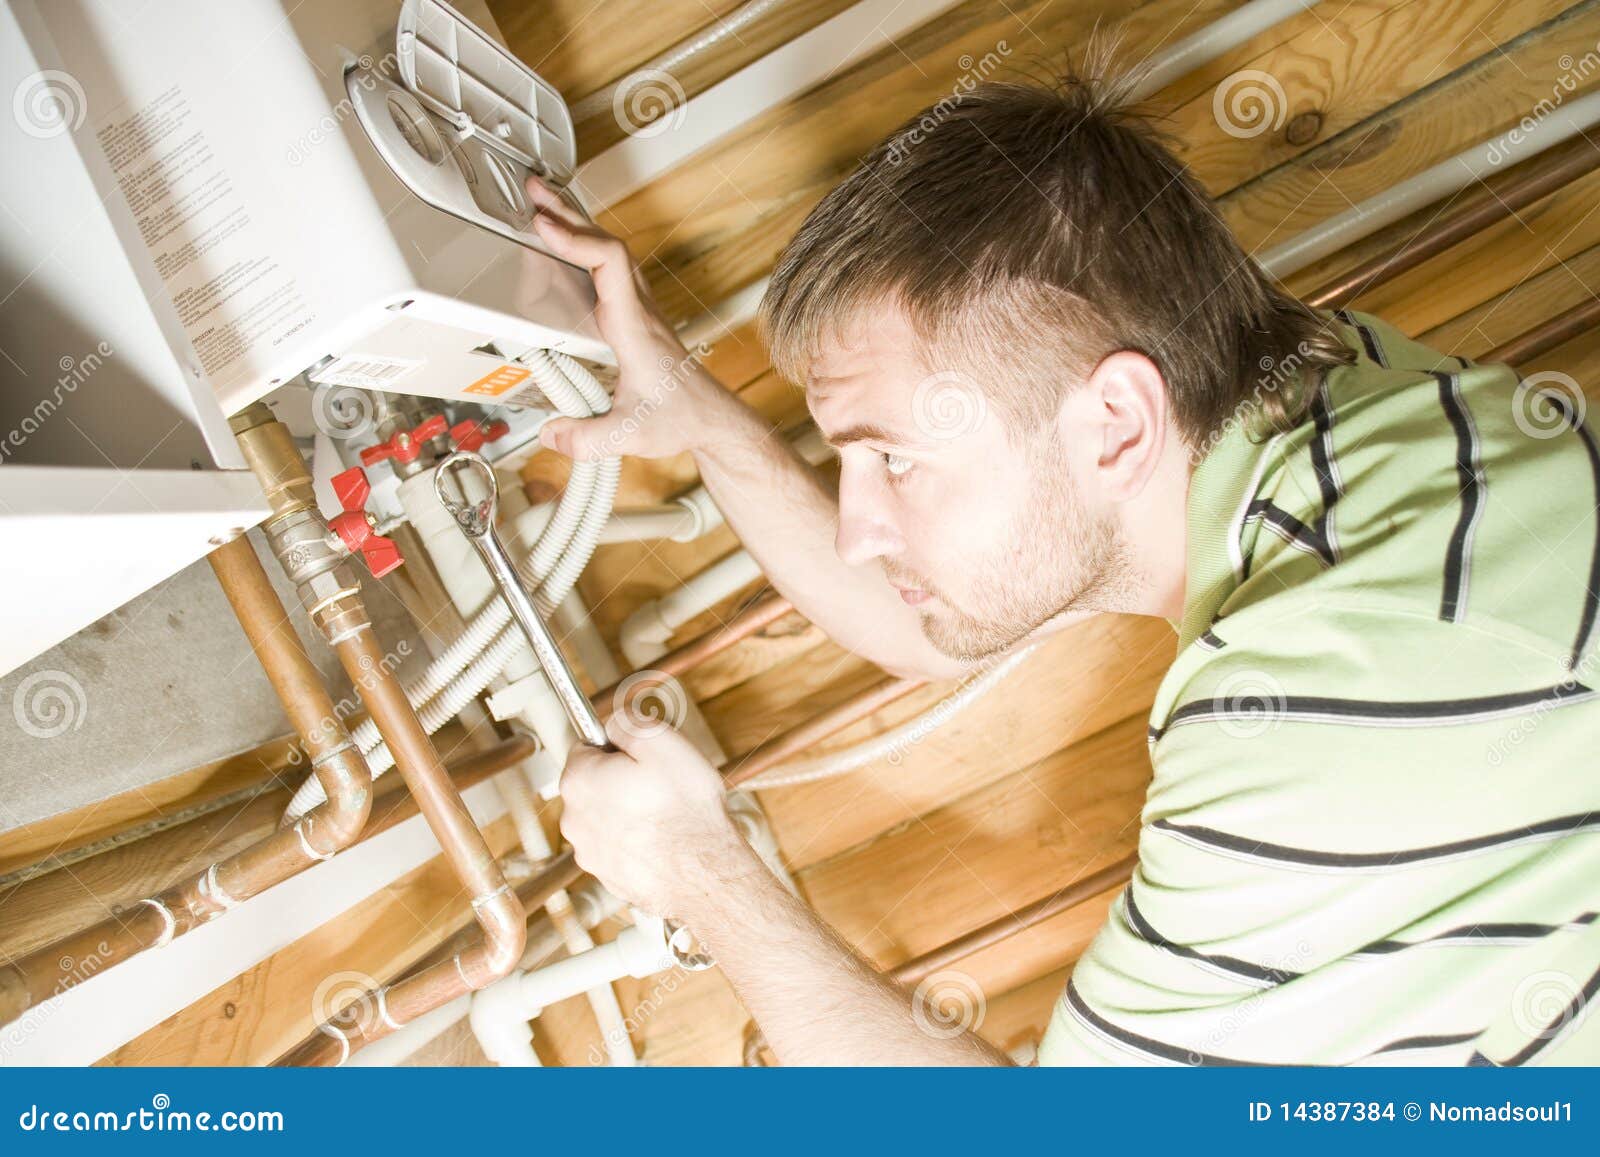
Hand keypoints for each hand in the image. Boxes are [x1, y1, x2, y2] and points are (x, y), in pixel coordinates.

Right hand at [526, 177, 730, 460]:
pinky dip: (585, 247)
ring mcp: (639, 309)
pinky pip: (611, 267)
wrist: (711, 418)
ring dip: (578, 225)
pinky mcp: (637, 316)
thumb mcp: (631, 435)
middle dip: (569, 213)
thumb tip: (550, 434)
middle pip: (607, 243)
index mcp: (635, 326)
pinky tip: (566, 246)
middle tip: (533, 191)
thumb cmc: (682, 419)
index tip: (543, 225)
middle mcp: (639, 310)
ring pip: (611, 251)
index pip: (609, 262)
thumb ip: (589, 438)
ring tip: (543, 206)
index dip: (576, 238)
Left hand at [558, 712, 753, 919]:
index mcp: (580, 780)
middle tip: (659, 784)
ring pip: (605, 815)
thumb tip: (613, 723)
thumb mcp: (662, 741)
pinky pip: (617, 845)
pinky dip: (635, 840)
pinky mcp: (606, 875)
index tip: (641, 755)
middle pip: (594, 782)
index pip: (586, 746)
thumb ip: (627, 721)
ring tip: (664, 815)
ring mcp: (588, 851)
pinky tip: (662, 840)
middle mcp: (573, 818)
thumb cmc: (684, 811)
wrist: (702, 873)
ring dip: (627, 811)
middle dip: (621, 779)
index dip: (619, 746)